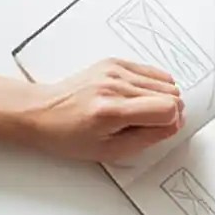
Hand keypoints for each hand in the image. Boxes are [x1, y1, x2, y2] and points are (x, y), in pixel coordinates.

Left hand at [21, 58, 183, 162]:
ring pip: (166, 82)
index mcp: (111, 111)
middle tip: (149, 122)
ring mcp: (115, 71)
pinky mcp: (115, 62)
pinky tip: (137, 97)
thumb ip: (147, 139)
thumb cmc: (68, 135)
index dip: (172, 123)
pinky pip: (153, 72)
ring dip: (161, 99)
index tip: (162, 129)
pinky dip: (153, 86)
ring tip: (140, 110)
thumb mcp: (109, 151)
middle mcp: (115, 86)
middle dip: (168, 111)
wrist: (41, 112)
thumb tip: (173, 124)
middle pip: (172, 94)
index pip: (167, 109)